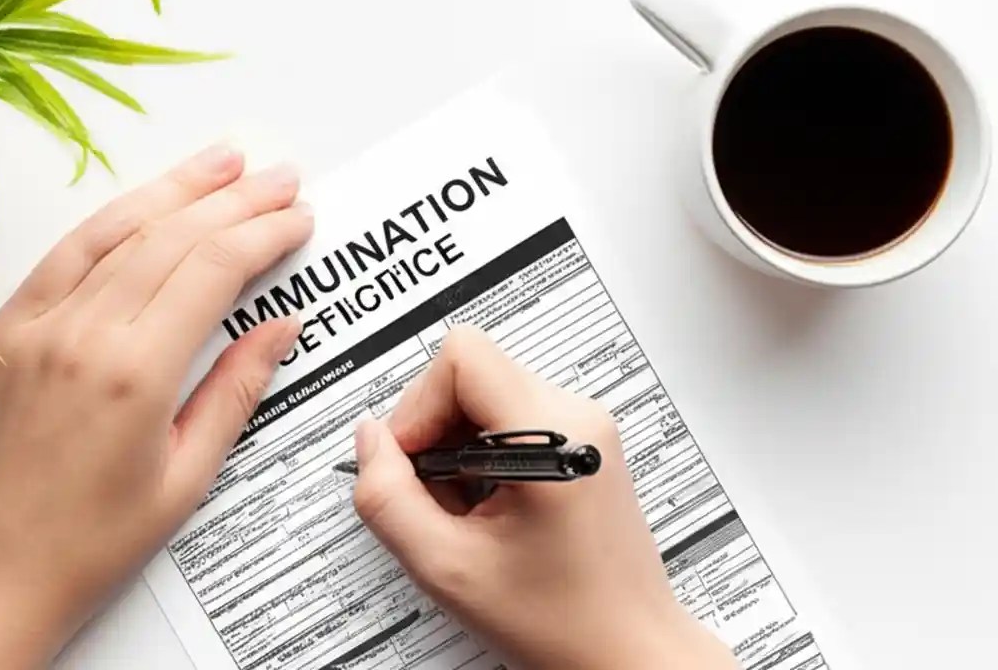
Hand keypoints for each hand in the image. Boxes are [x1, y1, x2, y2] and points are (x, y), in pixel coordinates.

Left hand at [0, 145, 312, 668]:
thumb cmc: (83, 546)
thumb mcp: (183, 477)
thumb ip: (234, 390)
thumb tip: (281, 327)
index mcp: (133, 372)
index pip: (213, 269)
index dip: (263, 234)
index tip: (296, 218)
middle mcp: (79, 334)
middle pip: (172, 236)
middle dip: (235, 200)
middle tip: (278, 179)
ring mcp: (31, 326)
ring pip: (116, 229)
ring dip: (175, 189)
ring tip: (221, 163)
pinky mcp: (0, 332)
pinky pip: (62, 255)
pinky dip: (109, 220)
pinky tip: (141, 203)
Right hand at [352, 327, 737, 669]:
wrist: (628, 652)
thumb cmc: (564, 622)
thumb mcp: (448, 567)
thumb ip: (388, 499)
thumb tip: (369, 442)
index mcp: (554, 434)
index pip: (462, 357)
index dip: (418, 406)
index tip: (411, 460)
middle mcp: (578, 416)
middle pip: (470, 373)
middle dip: (434, 432)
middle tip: (434, 498)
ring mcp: (585, 428)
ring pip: (484, 396)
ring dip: (455, 449)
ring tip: (465, 512)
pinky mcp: (582, 444)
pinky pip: (508, 420)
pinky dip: (480, 458)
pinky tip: (486, 510)